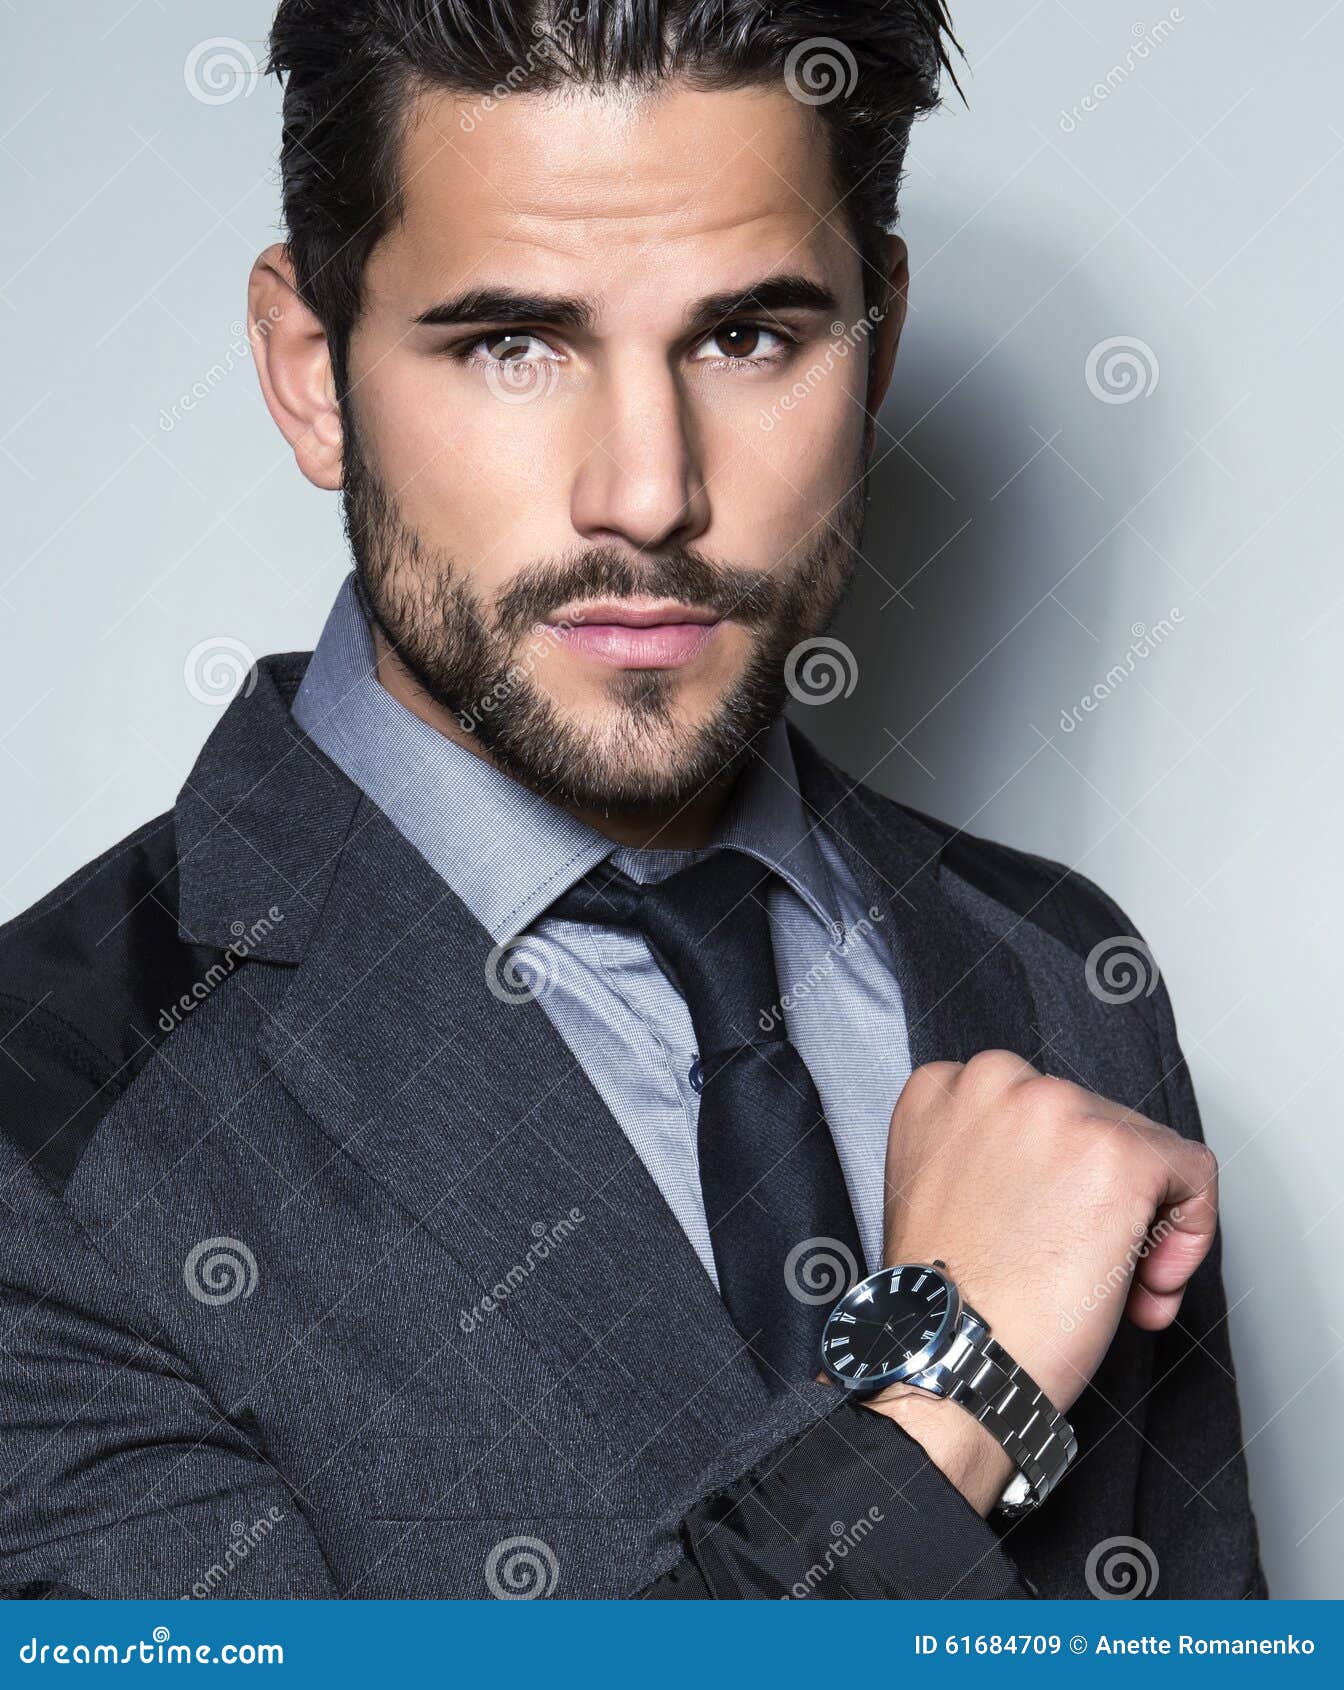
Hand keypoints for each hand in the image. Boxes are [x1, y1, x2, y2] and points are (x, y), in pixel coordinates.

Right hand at [862, 1050, 1218, 1512]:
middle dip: (1102, 1200)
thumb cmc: (945, 1301)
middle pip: (1093, 1122)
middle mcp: (994, 1079)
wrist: (946, 1359)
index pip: (1036, 1108)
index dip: (1054, 1178)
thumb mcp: (945, 1192)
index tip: (1049, 1233)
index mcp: (943, 1088)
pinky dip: (1191, 1229)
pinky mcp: (1116, 1151)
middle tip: (1081, 1271)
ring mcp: (1056, 1108)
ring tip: (1117, 1288)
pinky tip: (1152, 1283)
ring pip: (1145, 1146)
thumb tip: (1069, 1170)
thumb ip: (991, 1154)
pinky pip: (1193, 1171)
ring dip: (1143, 1220)